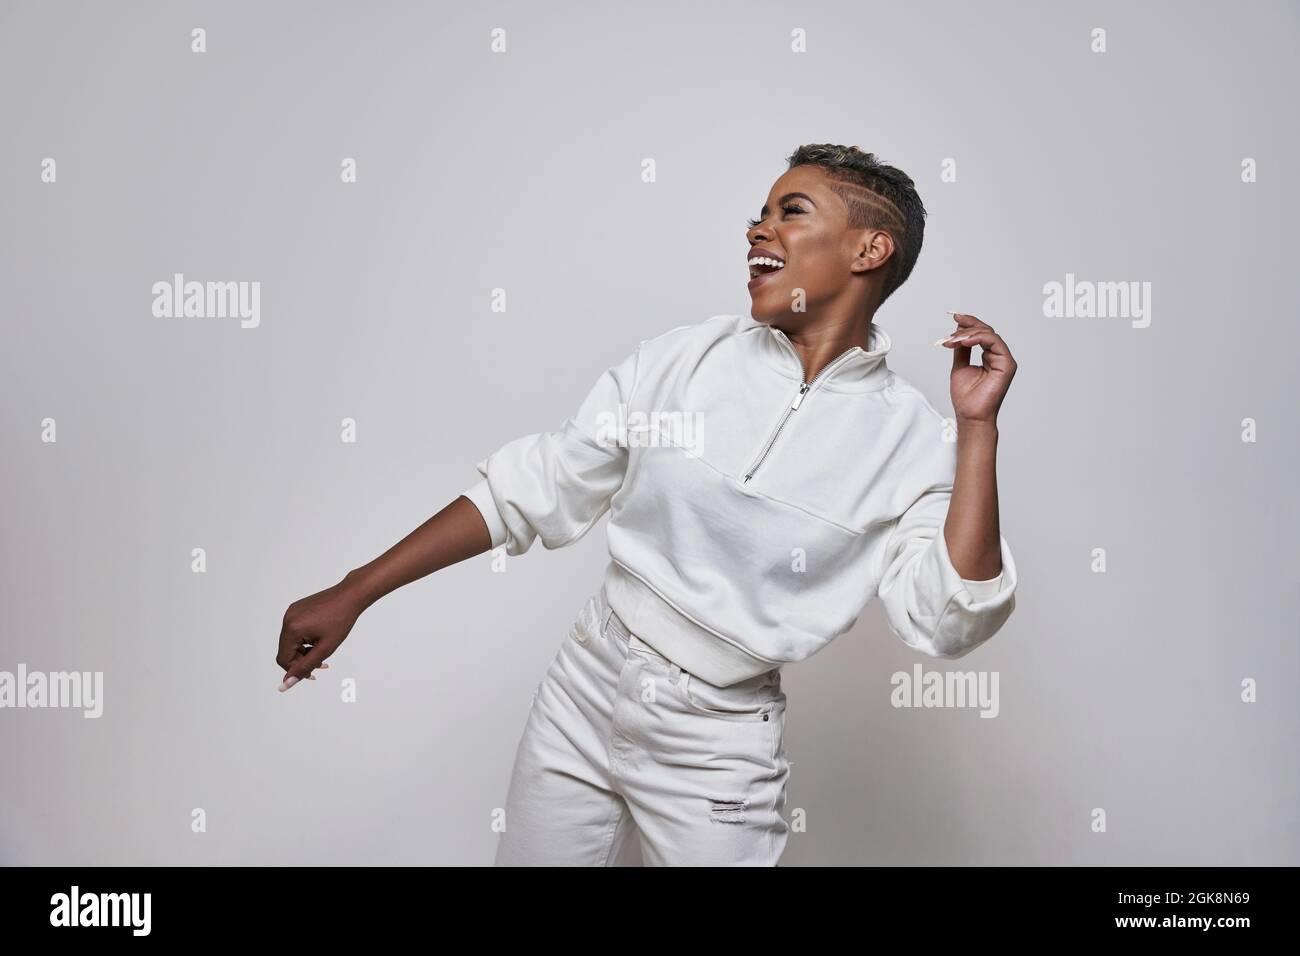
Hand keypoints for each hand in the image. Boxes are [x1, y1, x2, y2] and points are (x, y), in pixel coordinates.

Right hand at [275, 575, 364, 691]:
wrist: (350, 596)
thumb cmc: (341, 620)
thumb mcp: (325, 649)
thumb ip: (305, 667)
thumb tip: (286, 684)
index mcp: (292, 628)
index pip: (284, 659)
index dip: (296, 670)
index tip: (312, 674)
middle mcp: (287, 619)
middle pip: (286, 650)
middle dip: (302, 660)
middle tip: (321, 664)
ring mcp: (291, 612)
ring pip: (291, 641)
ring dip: (304, 650)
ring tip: (322, 650)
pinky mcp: (296, 609)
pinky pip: (295, 630)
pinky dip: (304, 638)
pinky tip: (319, 638)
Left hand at [935, 312, 1016, 423]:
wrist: (970, 415)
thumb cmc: (966, 397)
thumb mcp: (959, 366)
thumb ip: (961, 349)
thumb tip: (957, 332)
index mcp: (990, 357)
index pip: (981, 334)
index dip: (969, 323)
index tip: (955, 316)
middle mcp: (999, 357)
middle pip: (986, 331)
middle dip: (968, 325)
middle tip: (953, 324)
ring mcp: (1004, 360)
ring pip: (989, 335)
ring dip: (969, 334)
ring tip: (954, 340)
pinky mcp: (1007, 365)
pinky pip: (994, 343)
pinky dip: (978, 339)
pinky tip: (964, 341)